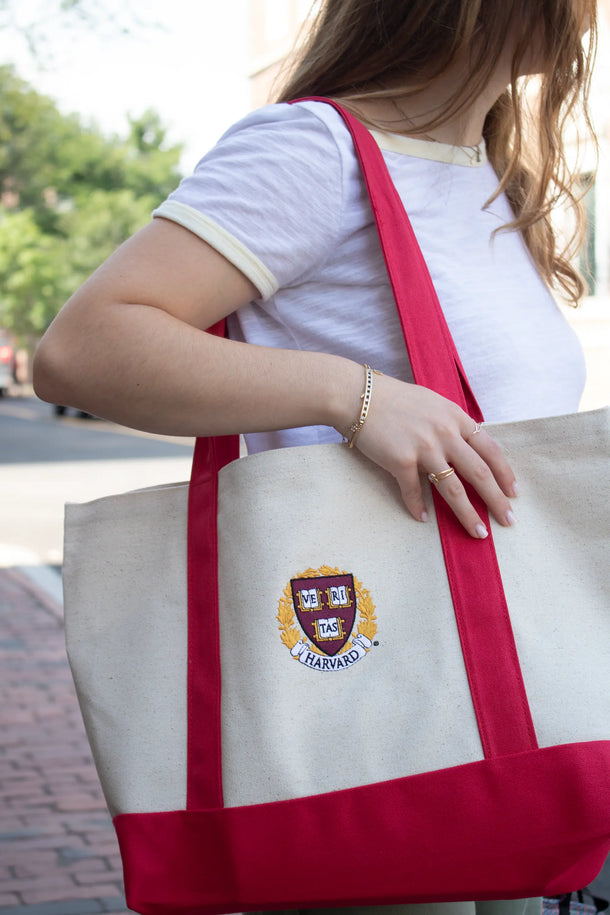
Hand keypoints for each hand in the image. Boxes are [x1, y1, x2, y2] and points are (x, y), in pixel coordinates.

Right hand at [353, 374, 516, 538]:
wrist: (359, 396)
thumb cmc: (394, 399)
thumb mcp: (433, 403)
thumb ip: (451, 424)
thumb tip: (466, 445)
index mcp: (455, 418)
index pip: (490, 449)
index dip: (505, 473)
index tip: (513, 492)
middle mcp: (444, 433)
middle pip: (479, 473)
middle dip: (496, 500)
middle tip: (508, 520)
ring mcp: (424, 447)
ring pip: (452, 488)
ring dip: (467, 514)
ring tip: (478, 532)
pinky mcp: (401, 460)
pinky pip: (414, 491)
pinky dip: (418, 507)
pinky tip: (423, 519)